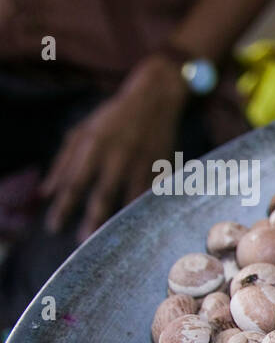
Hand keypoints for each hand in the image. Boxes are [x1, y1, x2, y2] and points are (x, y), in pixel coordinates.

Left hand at [41, 55, 187, 241]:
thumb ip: (63, 162)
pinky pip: (151, 196)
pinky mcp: (161, 168)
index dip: (63, 206)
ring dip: (119, 221)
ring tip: (109, 240)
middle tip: (81, 242)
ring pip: (129, 199)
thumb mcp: (81, 133)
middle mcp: (118, 157)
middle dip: (91, 220)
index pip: (75, 182)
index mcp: (94, 146)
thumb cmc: (112, 117)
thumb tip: (45, 192)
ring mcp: (142, 164)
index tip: (53, 226)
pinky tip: (137, 228)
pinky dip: (143, 212)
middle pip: (103, 195)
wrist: (153, 101)